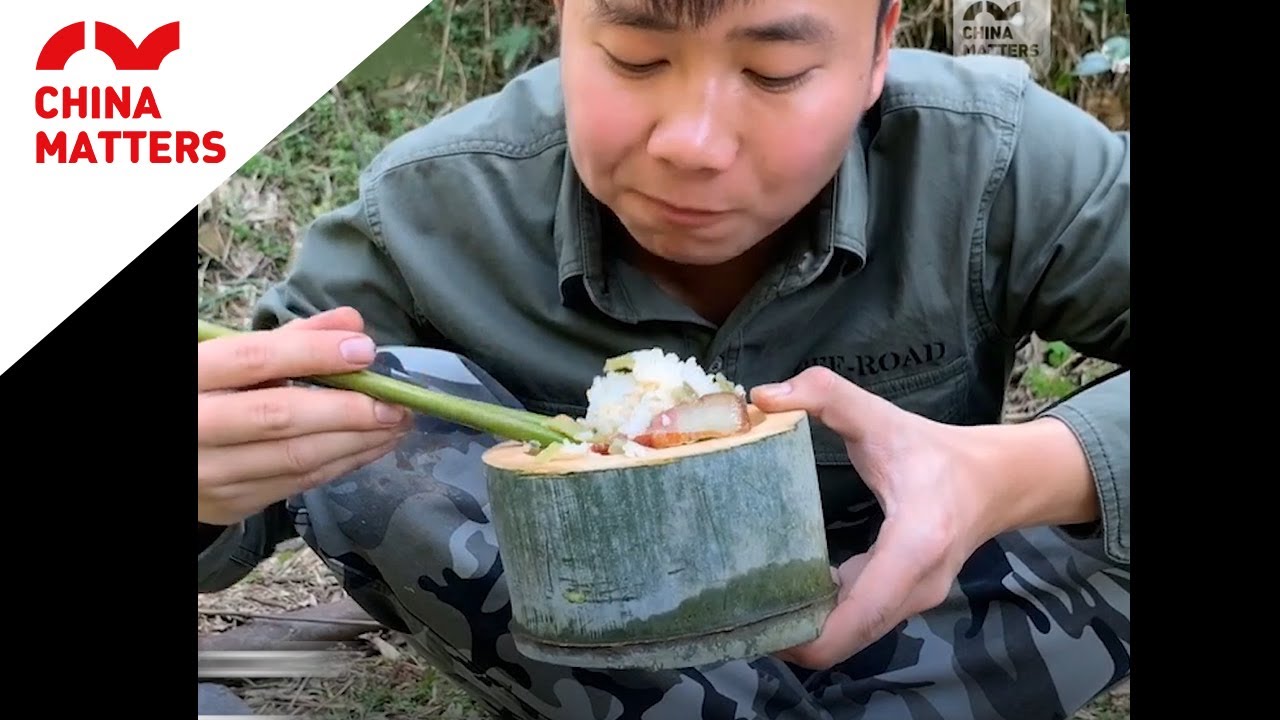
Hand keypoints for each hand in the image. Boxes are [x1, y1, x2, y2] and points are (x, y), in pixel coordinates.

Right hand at [198, 307, 412, 525]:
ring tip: (397, 424)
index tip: (364, 350)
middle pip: (280, 418)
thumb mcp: (228, 358)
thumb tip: (352, 323)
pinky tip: (371, 446)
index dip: (313, 353)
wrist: (166, 453)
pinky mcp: (230, 505)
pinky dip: (341, 464)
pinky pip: (297, 484)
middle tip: (396, 403)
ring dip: (357, 442)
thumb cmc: (203, 393)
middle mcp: (195, 428)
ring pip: (296, 459)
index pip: (254, 359)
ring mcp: (211, 474)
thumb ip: (289, 339)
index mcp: (191, 377)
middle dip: (348, 410)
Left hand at [750, 367, 1096, 669]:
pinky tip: (785, 594)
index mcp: (915, 545)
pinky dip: (823, 619)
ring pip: (853, 637)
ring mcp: (914, 601)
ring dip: (806, 631)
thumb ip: (823, 395)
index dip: (810, 636)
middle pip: (849, 640)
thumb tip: (761, 397)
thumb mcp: (881, 416)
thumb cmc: (935, 451)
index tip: (758, 622)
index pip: (862, 615)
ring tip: (751, 606)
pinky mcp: (904, 602)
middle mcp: (917, 587)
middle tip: (736, 613)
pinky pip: (859, 623)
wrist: (996, 481)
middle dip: (793, 638)